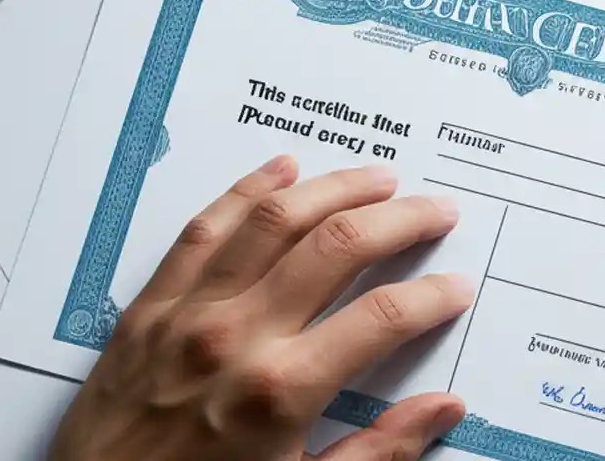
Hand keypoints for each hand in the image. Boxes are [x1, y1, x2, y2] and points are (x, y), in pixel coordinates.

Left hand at [50, 157, 473, 460]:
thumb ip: (380, 452)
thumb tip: (445, 408)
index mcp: (281, 392)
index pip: (383, 318)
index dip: (431, 297)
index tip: (454, 288)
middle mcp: (237, 337)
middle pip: (337, 247)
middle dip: (400, 220)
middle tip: (437, 210)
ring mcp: (188, 314)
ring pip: (274, 221)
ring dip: (333, 189)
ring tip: (377, 179)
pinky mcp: (150, 308)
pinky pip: (203, 230)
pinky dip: (246, 192)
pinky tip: (281, 171)